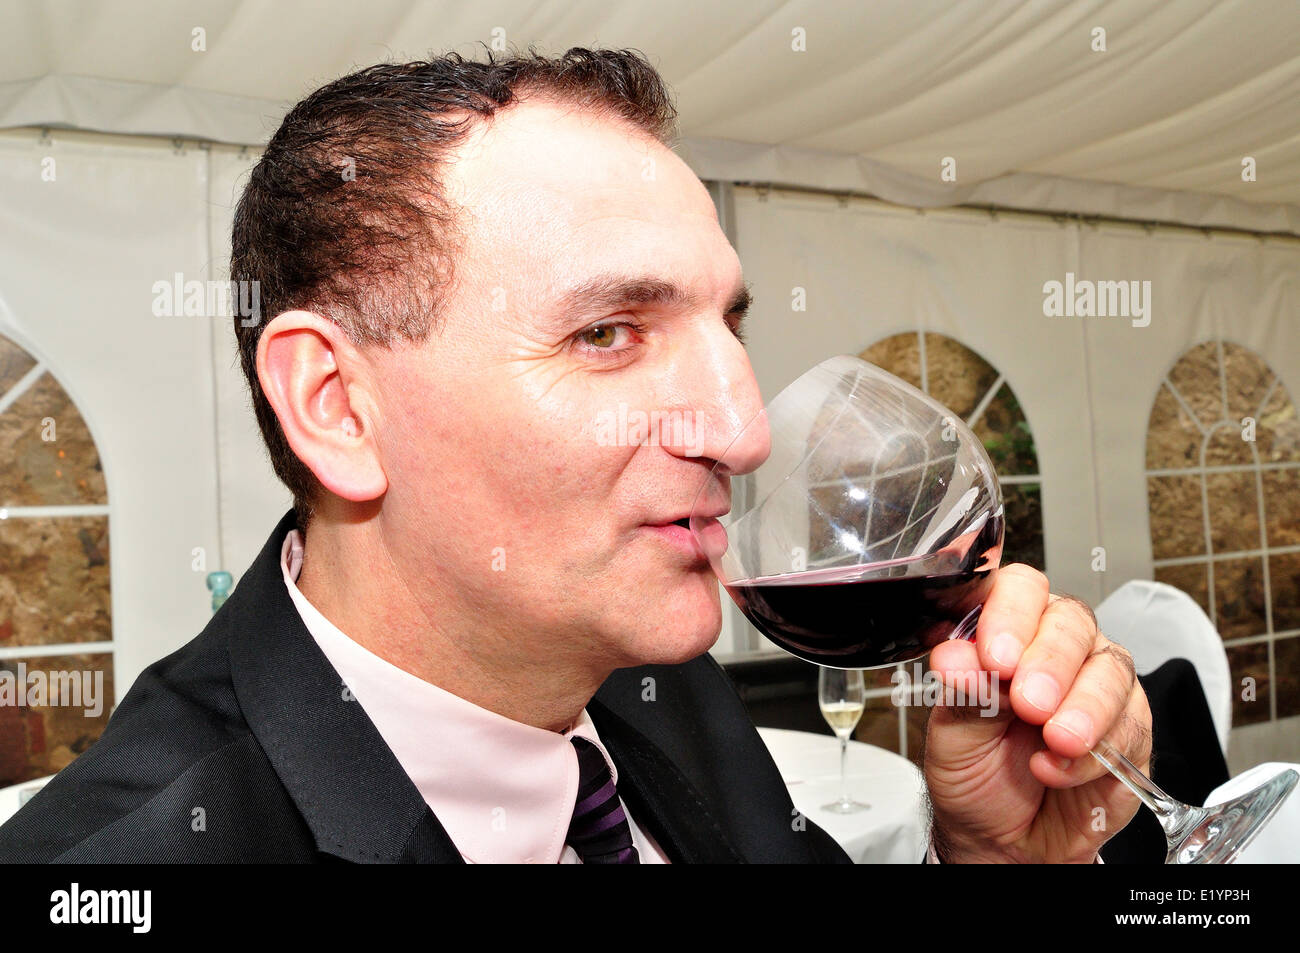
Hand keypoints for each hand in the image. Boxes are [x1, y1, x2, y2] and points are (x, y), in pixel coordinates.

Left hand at [923, 563, 1151, 862]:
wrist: (1000, 838)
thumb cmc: (973, 772)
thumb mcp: (952, 734)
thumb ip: (963, 692)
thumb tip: (954, 658)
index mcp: (1007, 631)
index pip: (1019, 589)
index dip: (1011, 613)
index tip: (995, 656)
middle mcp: (1056, 648)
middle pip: (1072, 622)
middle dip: (1050, 662)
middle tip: (1028, 702)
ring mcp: (1098, 685)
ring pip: (1111, 670)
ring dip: (1083, 707)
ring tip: (1052, 740)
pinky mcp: (1130, 731)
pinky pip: (1130, 727)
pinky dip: (1093, 754)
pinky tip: (1056, 768)